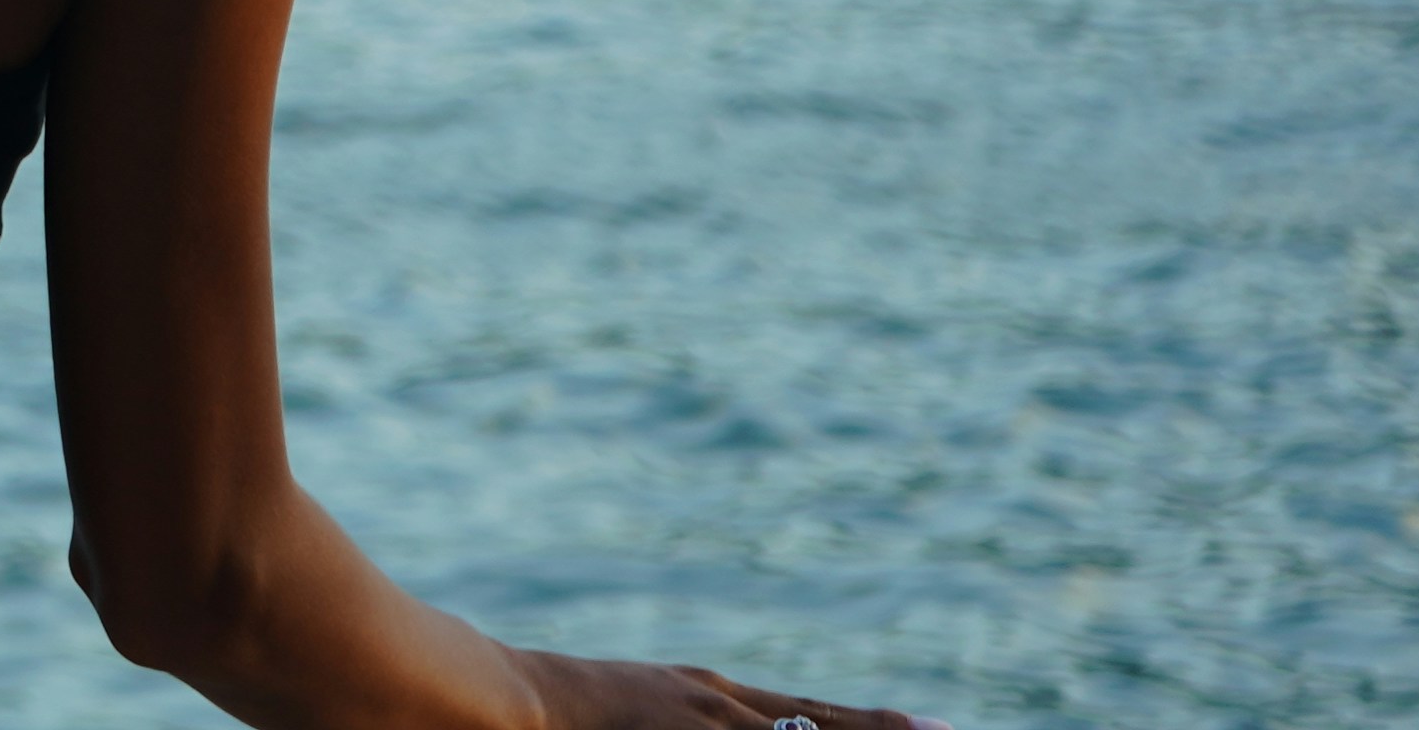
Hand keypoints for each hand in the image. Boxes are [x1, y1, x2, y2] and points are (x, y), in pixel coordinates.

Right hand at [511, 650, 941, 729]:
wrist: (493, 693)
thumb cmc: (540, 713)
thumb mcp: (621, 714)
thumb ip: (661, 721)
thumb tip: (703, 722)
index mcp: (705, 695)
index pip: (807, 715)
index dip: (869, 725)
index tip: (925, 729)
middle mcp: (717, 701)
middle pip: (822, 722)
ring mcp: (704, 718)